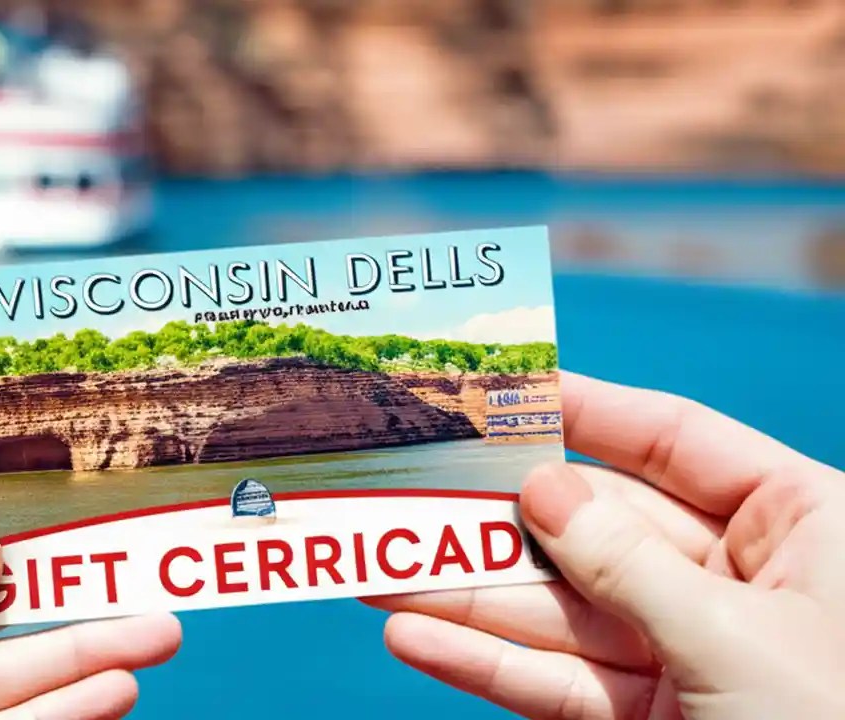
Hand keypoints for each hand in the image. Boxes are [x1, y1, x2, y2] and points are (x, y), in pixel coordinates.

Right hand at [366, 373, 844, 718]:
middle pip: (594, 530)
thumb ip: (628, 563)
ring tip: (380, 577)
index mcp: (797, 524)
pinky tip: (419, 641)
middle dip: (497, 524)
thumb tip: (543, 488)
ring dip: (470, 600)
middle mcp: (738, 578)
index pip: (673, 440)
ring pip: (562, 612)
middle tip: (409, 496)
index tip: (500, 392)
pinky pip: (560, 682)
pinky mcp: (653, 718)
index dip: (584, 412)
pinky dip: (489, 667)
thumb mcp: (736, 637)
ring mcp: (690, 652)